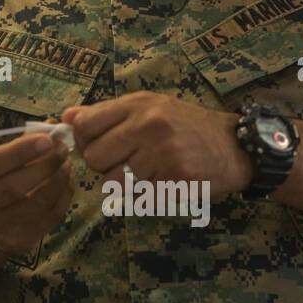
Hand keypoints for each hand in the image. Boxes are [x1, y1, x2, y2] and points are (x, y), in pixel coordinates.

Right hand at [0, 130, 74, 255]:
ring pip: (37, 204)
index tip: (46, 138)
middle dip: (46, 165)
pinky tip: (66, 181)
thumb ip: (16, 144)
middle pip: (15, 187)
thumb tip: (52, 126)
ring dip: (58, 180)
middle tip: (63, 148)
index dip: (20, 151)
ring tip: (66, 163)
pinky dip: (64, 195)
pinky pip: (50, 217)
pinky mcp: (21, 241)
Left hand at [61, 92, 252, 201]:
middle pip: (95, 158)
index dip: (85, 142)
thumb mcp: (151, 108)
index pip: (85, 125)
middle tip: (128, 163)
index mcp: (138, 105)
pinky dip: (147, 196)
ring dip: (126, 184)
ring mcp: (161, 152)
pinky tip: (165, 183)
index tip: (100, 146)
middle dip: (105, 166)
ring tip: (150, 173)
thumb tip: (67, 117)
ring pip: (115, 182)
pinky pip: (139, 198)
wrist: (236, 145)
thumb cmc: (188, 127)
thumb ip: (108, 113)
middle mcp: (148, 125)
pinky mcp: (174, 178)